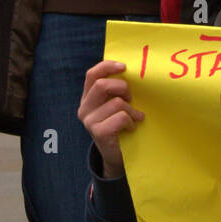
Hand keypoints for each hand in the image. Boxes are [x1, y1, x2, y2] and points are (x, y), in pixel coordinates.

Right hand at [77, 60, 143, 178]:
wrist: (117, 155)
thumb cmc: (120, 124)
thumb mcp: (115, 104)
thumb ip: (116, 90)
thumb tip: (132, 71)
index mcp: (88, 97)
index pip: (92, 74)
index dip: (107, 67)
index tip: (124, 66)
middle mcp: (84, 108)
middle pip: (101, 85)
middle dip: (122, 87)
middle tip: (131, 98)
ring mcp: (89, 121)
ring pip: (115, 102)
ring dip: (131, 109)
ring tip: (136, 116)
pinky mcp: (98, 132)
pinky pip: (120, 118)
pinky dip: (131, 121)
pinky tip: (132, 127)